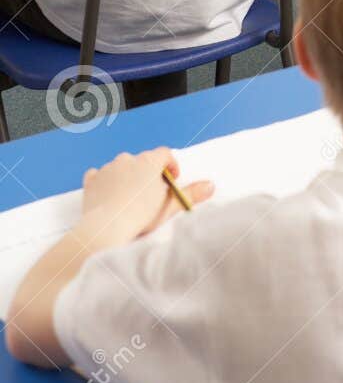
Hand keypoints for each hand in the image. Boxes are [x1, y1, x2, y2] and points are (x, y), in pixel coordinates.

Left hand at [78, 148, 213, 246]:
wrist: (107, 229)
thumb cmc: (141, 217)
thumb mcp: (170, 207)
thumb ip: (191, 194)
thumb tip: (211, 185)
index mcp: (149, 161)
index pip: (164, 154)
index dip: (170, 165)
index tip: (171, 180)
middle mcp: (128, 158)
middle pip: (143, 161)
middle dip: (148, 174)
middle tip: (150, 195)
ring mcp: (108, 168)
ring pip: (121, 167)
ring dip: (127, 177)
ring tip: (129, 199)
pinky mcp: (92, 180)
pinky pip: (99, 175)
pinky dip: (104, 182)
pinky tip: (107, 195)